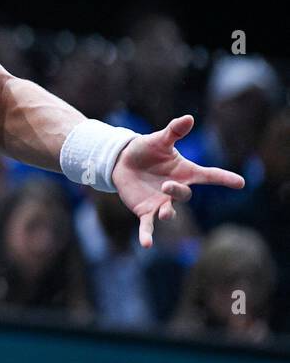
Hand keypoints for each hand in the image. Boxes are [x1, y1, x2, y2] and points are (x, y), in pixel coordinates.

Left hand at [110, 114, 244, 248]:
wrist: (122, 161)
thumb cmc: (146, 150)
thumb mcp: (159, 140)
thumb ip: (173, 131)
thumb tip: (188, 117)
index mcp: (184, 172)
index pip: (208, 176)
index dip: (224, 178)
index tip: (240, 182)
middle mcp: (176, 190)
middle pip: (184, 195)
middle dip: (178, 192)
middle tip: (168, 185)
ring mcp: (161, 202)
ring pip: (169, 212)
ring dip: (168, 214)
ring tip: (165, 214)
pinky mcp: (145, 211)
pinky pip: (147, 226)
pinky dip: (147, 235)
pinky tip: (146, 245)